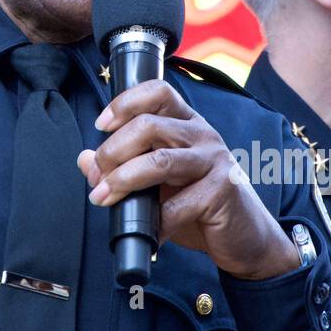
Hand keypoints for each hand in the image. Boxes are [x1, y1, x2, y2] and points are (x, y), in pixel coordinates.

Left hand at [77, 80, 300, 280]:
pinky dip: (156, 222)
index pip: (156, 92)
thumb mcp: (157, 183)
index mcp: (186, 123)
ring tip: (105, 198)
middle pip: (148, 124)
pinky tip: (149, 232)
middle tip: (98, 176)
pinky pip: (177, 204)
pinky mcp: (223, 190)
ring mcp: (215, 160)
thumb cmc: (198, 205)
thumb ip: (123, 167)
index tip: (101, 125)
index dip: (124, 103)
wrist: (245, 238)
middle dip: (112, 151)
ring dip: (123, 181)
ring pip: (158, 160)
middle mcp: (202, 134)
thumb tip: (84, 159)